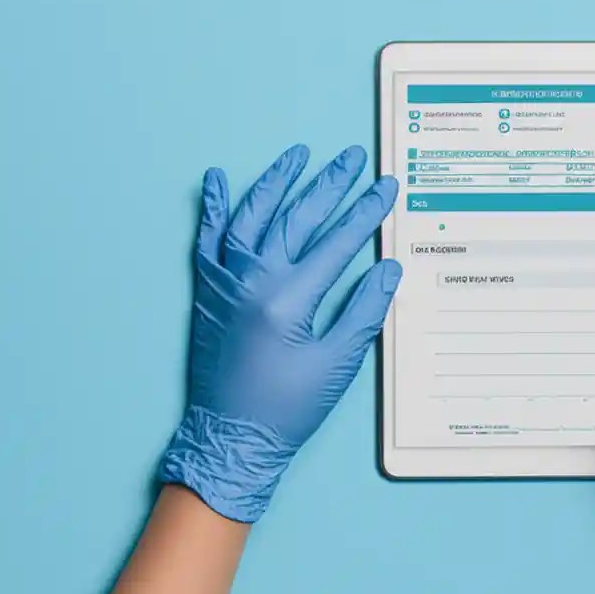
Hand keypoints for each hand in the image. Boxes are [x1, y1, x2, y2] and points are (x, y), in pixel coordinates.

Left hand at [160, 144, 399, 522]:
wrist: (228, 439)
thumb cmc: (287, 407)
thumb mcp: (337, 364)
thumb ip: (364, 311)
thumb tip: (388, 269)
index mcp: (289, 299)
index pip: (338, 242)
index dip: (366, 212)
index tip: (386, 187)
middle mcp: (252, 280)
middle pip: (297, 218)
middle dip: (329, 185)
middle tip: (352, 158)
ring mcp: (223, 282)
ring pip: (252, 217)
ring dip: (276, 182)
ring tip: (298, 154)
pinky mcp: (206, 291)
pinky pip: (208, 239)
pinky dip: (214, 208)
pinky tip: (218, 180)